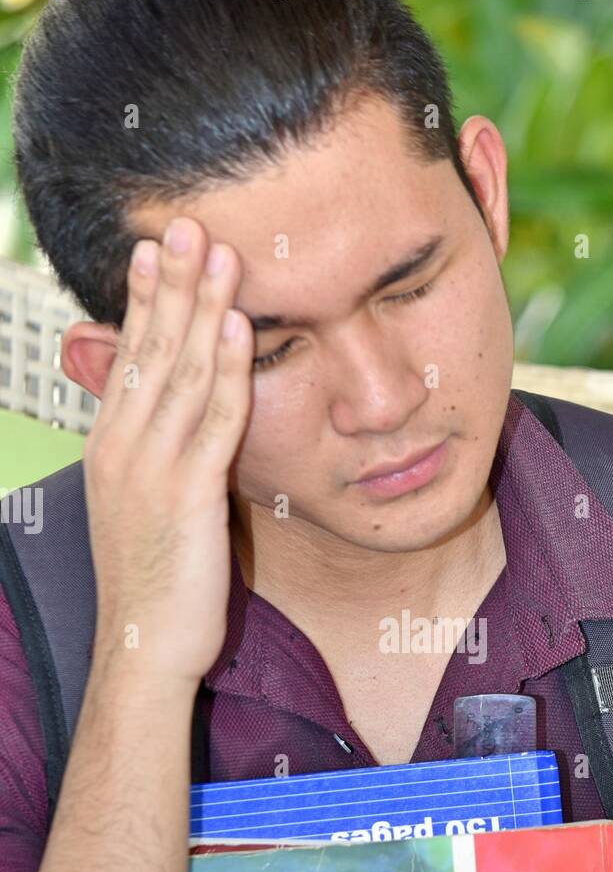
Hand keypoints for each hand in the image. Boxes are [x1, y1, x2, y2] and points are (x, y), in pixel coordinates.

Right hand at [84, 215, 252, 689]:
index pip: (130, 359)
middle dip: (170, 284)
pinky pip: (213, 418)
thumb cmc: (155, 587)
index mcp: (111, 448)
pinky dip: (229, 369)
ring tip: (219, 252)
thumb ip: (164, 462)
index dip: (143, 302)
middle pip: (150, 350)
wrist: (143, 648)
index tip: (156, 251)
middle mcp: (123, 447)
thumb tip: (183, 432)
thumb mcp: (149, 512)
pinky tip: (241, 326)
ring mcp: (151, 468)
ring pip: (181, 372)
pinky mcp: (187, 494)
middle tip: (186, 223)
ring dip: (202, 308)